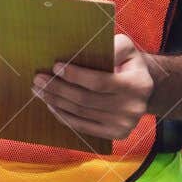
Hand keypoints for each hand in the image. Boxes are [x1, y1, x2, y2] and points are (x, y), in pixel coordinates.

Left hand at [32, 34, 153, 140]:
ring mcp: (124, 125)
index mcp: (138, 84)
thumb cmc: (127, 63)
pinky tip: (51, 105)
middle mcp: (133, 108)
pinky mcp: (115, 135)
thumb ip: (114, 46)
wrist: (143, 89)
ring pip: (81, 113)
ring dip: (55, 102)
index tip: (55, 66)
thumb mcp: (127, 48)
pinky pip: (82, 127)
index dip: (75, 76)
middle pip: (85, 100)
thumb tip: (89, 51)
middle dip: (58, 88)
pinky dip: (64, 116)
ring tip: (39, 90)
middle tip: (38, 79)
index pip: (99, 82)